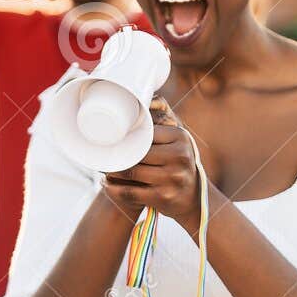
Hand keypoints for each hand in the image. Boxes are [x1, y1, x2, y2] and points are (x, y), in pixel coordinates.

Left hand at [102, 98, 204, 235]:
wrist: (194, 196)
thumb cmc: (178, 162)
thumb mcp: (177, 140)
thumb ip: (162, 120)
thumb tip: (146, 98)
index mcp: (181, 138)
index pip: (146, 133)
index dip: (127, 135)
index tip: (113, 135)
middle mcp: (179, 157)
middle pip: (137, 153)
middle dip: (118, 154)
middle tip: (103, 152)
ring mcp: (172, 179)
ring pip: (131, 172)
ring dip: (112, 171)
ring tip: (103, 167)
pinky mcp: (164, 197)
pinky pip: (130, 192)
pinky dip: (114, 189)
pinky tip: (107, 184)